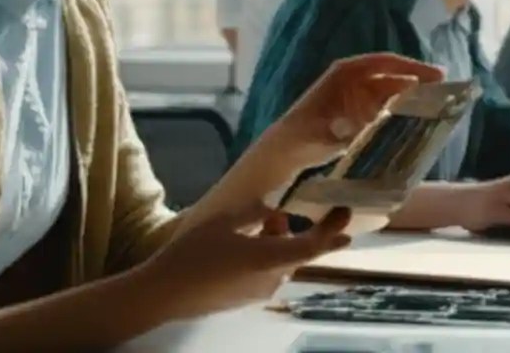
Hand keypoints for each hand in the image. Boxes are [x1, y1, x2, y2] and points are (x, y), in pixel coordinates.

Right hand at [140, 203, 351, 320]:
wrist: (163, 293)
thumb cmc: (194, 253)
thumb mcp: (226, 221)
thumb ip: (255, 212)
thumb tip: (274, 209)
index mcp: (270, 259)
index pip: (313, 245)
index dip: (333, 228)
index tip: (346, 211)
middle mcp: (271, 279)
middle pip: (299, 253)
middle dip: (302, 231)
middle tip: (294, 212)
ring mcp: (258, 292)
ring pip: (283, 262)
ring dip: (280, 241)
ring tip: (263, 221)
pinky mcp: (246, 298)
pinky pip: (268, 272)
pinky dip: (268, 254)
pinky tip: (248, 240)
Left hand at [263, 53, 443, 166]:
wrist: (285, 150)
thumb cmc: (299, 137)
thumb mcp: (319, 133)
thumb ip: (339, 132)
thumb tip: (359, 130)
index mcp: (345, 74)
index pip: (385, 63)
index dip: (411, 67)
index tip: (435, 75)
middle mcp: (355, 80)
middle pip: (393, 76)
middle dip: (418, 81)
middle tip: (445, 90)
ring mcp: (358, 95)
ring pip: (392, 92)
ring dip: (412, 97)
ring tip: (436, 106)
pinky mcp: (361, 112)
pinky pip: (386, 108)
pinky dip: (400, 113)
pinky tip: (416, 123)